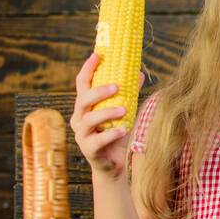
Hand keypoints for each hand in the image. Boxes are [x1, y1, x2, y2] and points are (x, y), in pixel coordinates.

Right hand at [71, 52, 145, 181]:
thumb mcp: (124, 111)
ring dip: (106, 112)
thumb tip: (139, 73)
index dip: (88, 68)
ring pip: (88, 120)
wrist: (117, 163)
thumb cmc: (119, 133)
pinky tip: (123, 130)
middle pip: (82, 100)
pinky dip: (111, 134)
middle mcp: (79, 118)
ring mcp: (81, 135)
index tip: (97, 54)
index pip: (82, 83)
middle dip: (98, 91)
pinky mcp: (88, 150)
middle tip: (117, 86)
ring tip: (124, 109)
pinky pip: (97, 140)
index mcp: (85, 106)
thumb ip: (128, 94)